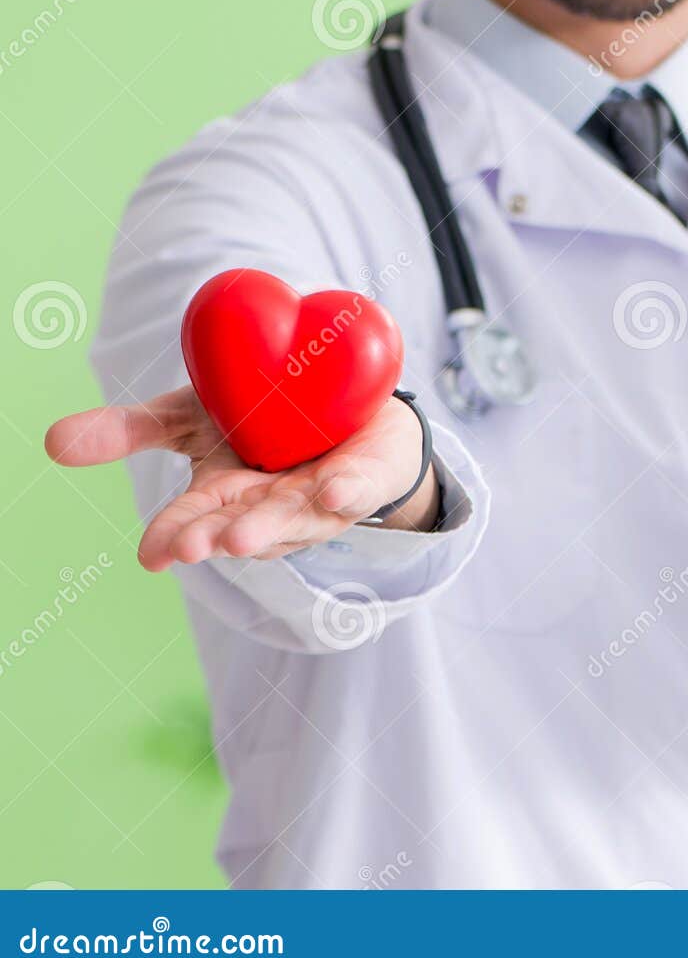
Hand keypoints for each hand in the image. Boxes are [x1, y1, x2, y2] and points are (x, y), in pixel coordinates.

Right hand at [44, 386, 437, 569]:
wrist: (347, 405)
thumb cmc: (261, 418)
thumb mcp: (190, 418)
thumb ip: (132, 429)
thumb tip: (52, 442)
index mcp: (226, 495)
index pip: (195, 520)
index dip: (176, 533)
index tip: (154, 552)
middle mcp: (270, 508)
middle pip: (243, 527)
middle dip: (221, 537)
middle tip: (200, 546)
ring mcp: (319, 500)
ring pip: (296, 518)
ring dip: (273, 526)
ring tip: (245, 536)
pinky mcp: (364, 478)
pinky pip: (359, 489)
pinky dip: (348, 492)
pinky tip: (338, 492)